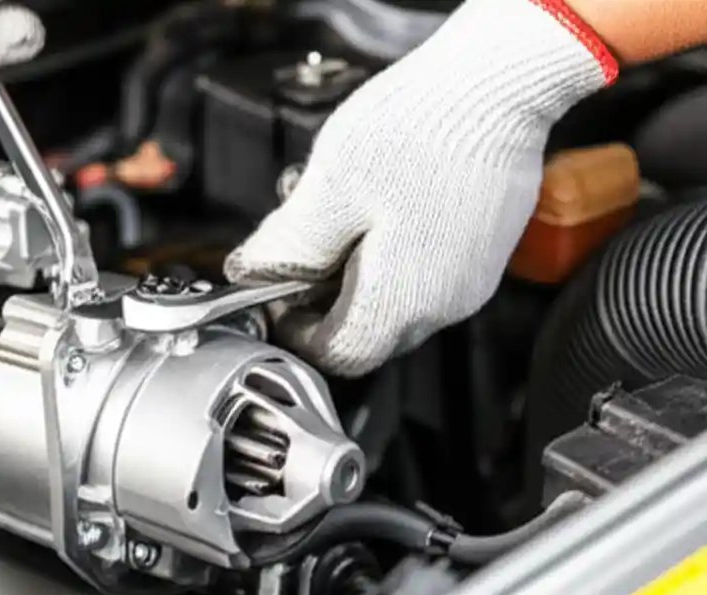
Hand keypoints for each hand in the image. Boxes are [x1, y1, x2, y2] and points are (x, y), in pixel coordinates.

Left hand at [225, 0, 617, 376]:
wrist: (496, 83)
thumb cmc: (421, 129)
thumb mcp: (328, 190)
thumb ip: (285, 246)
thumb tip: (252, 272)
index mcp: (401, 302)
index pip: (337, 355)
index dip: (296, 330)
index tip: (277, 293)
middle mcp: (444, 304)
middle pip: (367, 332)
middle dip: (324, 296)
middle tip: (304, 243)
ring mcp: (469, 279)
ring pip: (395, 300)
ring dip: (356, 269)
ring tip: (339, 209)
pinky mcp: (482, 251)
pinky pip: (425, 272)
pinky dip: (391, 251)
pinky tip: (379, 201)